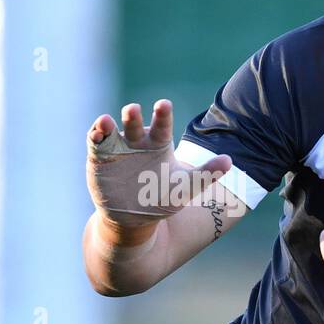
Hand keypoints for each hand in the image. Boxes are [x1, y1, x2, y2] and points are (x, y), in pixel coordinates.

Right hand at [86, 100, 230, 229]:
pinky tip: (96, 133)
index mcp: (158, 142)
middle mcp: (137, 141)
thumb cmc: (161, 198)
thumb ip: (206, 174)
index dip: (162, 114)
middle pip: (135, 123)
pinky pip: (95, 142)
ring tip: (106, 122)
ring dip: (107, 124)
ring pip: (111, 129)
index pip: (162, 124)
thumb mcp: (185, 188)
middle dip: (132, 116)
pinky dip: (94, 135)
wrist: (134, 219)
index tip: (164, 104)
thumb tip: (229, 160)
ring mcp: (116, 147)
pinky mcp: (99, 156)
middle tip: (133, 109)